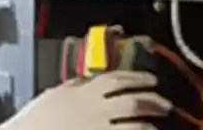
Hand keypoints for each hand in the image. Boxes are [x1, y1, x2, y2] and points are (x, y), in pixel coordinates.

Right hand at [0, 71, 171, 129]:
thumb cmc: (37, 119)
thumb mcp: (55, 95)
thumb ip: (74, 86)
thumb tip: (86, 80)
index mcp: (85, 91)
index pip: (118, 79)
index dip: (138, 78)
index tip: (151, 79)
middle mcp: (97, 109)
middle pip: (134, 102)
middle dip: (154, 102)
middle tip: (165, 105)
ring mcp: (100, 129)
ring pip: (136, 126)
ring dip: (149, 126)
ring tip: (154, 127)